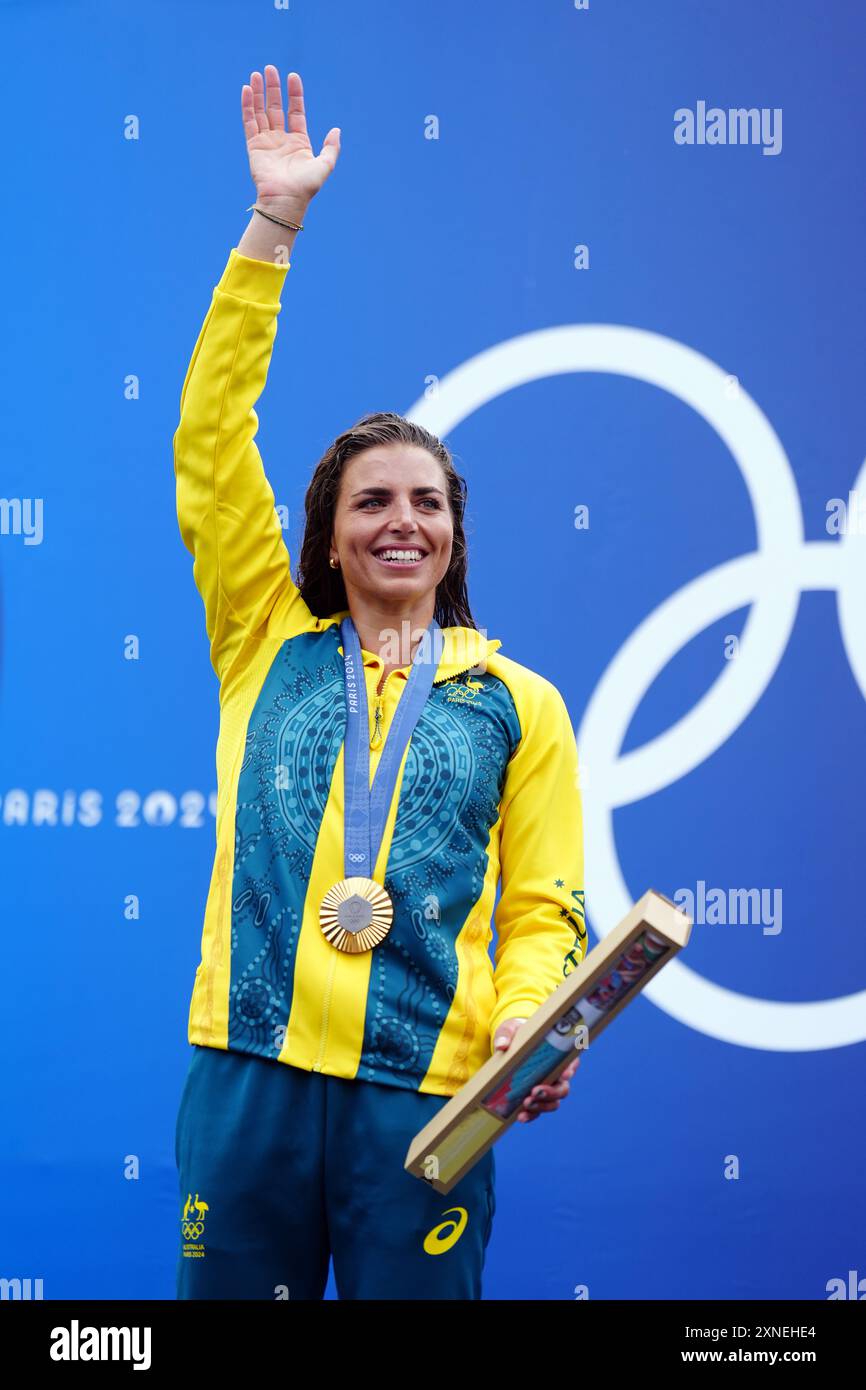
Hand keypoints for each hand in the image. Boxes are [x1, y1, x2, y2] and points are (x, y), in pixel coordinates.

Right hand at [241, 67, 340, 218]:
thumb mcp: (325, 165)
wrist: (285, 200)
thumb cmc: (305, 186)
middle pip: (275, 107)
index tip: (292, 76)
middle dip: (273, 88)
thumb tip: (337, 130)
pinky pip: (249, 122)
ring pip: (261, 112)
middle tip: (270, 68)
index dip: (294, 94)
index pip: (296, 111)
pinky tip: (247, 90)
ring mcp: (267, 142)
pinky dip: (247, 106)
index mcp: (299, 142)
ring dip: (259, 93)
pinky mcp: (254, 146)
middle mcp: (282, 139)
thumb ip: (332, 148)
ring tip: (256, 74)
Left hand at [492, 1017, 581, 1123]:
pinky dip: (531, 1115)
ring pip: (553, 1102)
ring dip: (542, 1106)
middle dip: (551, 1092)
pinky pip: (539, 1110)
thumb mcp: (510, 1029)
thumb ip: (506, 1034)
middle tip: (535, 1091)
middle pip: (563, 1087)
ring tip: (526, 1104)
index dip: (570, 1069)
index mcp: (556, 1054)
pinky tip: (520, 1116)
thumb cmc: (516, 1034)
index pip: (571, 1062)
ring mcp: (547, 1087)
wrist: (509, 1046)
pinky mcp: (536, 1097)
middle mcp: (556, 1073)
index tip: (564, 1074)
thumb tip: (501, 1045)